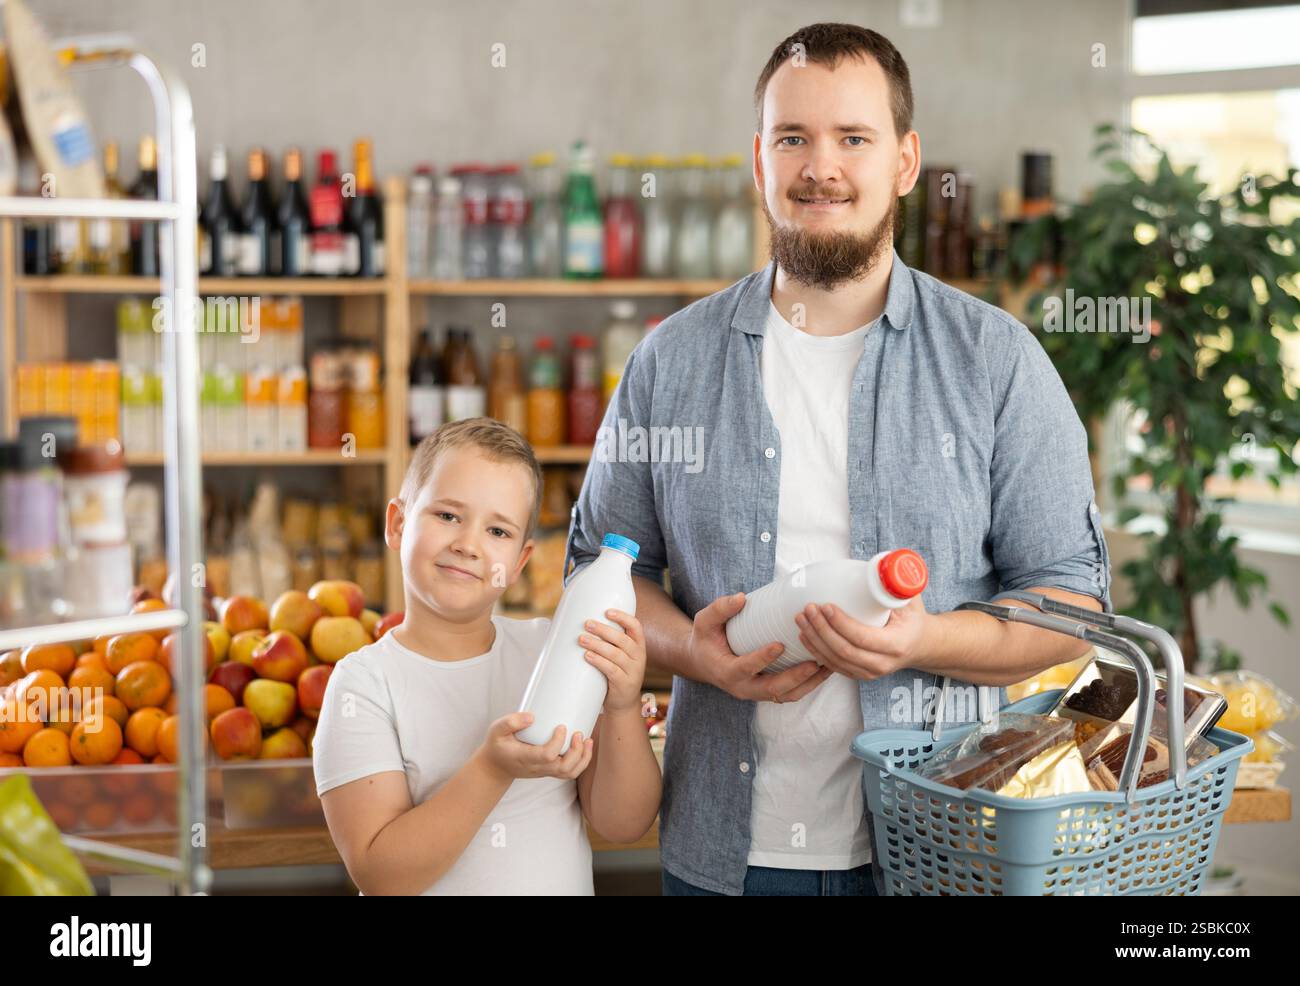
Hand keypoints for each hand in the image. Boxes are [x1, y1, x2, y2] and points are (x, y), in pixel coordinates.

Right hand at [478, 712, 593, 781]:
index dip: (558, 742)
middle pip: (563, 768)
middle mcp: (538, 767)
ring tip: (588, 740)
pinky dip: (581, 762)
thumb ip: (511, 722)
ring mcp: (545, 770)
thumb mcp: (496, 730)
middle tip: (578, 733)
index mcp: (525, 757)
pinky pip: (569, 772)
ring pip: (569, 773)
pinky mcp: (550, 770)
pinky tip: (585, 746)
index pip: (547, 755)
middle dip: (576, 752)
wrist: (496, 767)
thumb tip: (532, 717)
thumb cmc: (497, 746)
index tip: (561, 726)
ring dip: (583, 758)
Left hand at [579, 609, 646, 713]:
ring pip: (616, 654)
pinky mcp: (624, 684)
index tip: (607, 612)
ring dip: (597, 645)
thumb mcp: (620, 656)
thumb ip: (610, 642)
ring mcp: (633, 671)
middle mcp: (639, 657)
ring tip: (581, 639)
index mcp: (639, 646)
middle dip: (604, 630)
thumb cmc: (617, 673)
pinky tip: (587, 655)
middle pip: (623, 640)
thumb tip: (585, 624)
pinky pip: (611, 670)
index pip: (636, 627)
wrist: (624, 702)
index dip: (623, 618)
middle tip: (587, 624)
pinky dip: (599, 661)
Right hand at [689, 591, 832, 703]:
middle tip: (814, 662)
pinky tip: (824, 668)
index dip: (762, 659)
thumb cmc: (705, 639)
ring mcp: (757, 693)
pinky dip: (809, 684)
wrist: (703, 662)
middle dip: (796, 677)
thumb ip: (720, 609)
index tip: (780, 644)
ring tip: (828, 666)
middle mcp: (743, 688)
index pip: (746, 668)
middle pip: (773, 689)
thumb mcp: (704, 621)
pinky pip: (791, 693)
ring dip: (809, 683)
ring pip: (786, 695)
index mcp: (727, 672)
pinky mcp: (768, 692)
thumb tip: (741, 598)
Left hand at [795, 595, 931, 680]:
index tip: (826, 606)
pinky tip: (805, 636)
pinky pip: (833, 666)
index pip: (863, 638)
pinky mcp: (858, 674)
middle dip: (822, 629)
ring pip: (835, 661)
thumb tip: (884, 564)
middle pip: (844, 651)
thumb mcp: (911, 600)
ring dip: (814, 640)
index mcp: (897, 644)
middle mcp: (883, 663)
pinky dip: (816, 651)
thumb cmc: (912, 618)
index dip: (841, 623)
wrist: (919, 644)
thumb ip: (898, 584)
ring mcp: (870, 672)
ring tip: (801, 619)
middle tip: (809, 609)